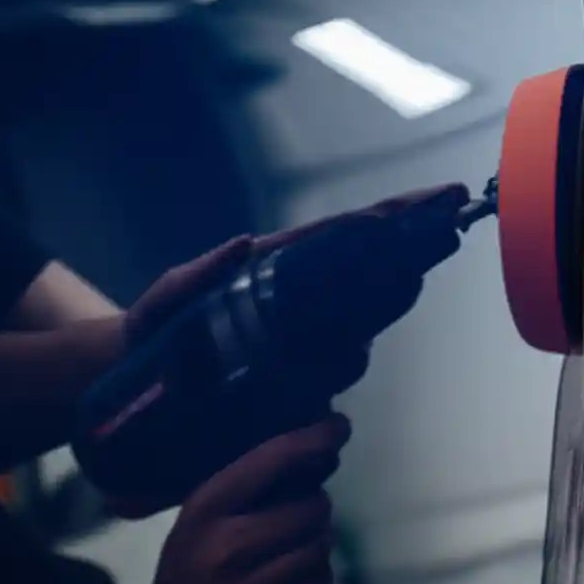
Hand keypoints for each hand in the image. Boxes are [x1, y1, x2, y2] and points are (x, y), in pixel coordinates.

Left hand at [109, 183, 466, 518]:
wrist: (134, 386)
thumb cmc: (152, 329)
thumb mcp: (166, 296)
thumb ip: (197, 274)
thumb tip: (244, 243)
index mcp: (279, 268)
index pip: (345, 234)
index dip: (393, 215)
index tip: (438, 197)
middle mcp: (301, 299)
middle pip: (370, 268)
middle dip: (411, 246)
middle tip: (449, 226)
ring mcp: (305, 338)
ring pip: (362, 318)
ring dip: (390, 295)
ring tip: (412, 276)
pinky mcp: (300, 379)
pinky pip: (338, 361)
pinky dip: (352, 349)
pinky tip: (357, 344)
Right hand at [147, 414, 349, 583]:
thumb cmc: (189, 570)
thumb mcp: (199, 520)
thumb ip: (246, 487)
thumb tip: (316, 451)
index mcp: (207, 508)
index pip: (275, 458)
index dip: (316, 437)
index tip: (339, 425)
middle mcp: (228, 545)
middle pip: (314, 506)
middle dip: (314, 507)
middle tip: (296, 514)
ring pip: (322, 546)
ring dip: (315, 544)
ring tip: (287, 550)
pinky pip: (321, 583)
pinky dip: (315, 578)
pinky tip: (289, 581)